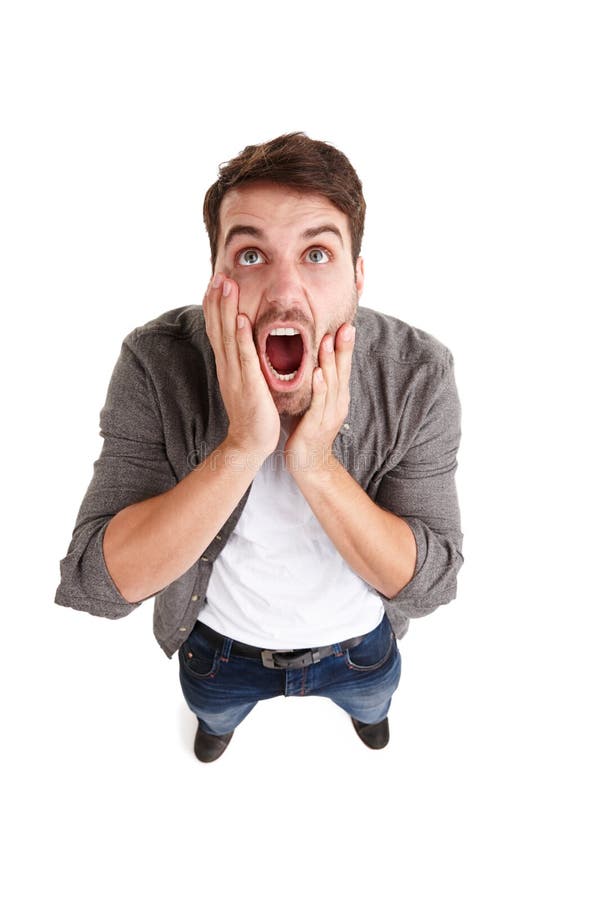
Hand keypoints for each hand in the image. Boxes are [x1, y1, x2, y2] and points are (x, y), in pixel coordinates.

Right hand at [203, 273, 279, 458]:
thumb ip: (244, 360)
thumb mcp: (246, 380)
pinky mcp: (249, 385)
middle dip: (218, 299)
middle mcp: (227, 366)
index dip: (215, 304)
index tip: (216, 281)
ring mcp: (236, 374)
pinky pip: (245, 358)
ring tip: (227, 285)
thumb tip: (244, 340)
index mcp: (227, 364)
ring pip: (229, 336)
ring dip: (227, 310)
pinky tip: (242, 320)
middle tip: (218, 274)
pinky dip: (242, 338)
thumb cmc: (253, 412)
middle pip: (219, 327)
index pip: (217, 328)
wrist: (251, 441)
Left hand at [284, 323, 355, 474]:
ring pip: (331, 384)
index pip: (343, 366)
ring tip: (328, 341)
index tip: (347, 324)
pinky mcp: (317, 425)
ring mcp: (329, 414)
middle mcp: (337, 403)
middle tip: (345, 325)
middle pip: (342, 371)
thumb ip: (315, 382)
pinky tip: (318, 374)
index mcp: (337, 396)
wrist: (308, 463)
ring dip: (330, 362)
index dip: (345, 346)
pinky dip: (319, 387)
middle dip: (343, 348)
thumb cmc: (308, 430)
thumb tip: (309, 358)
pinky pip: (318, 403)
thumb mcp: (314, 401)